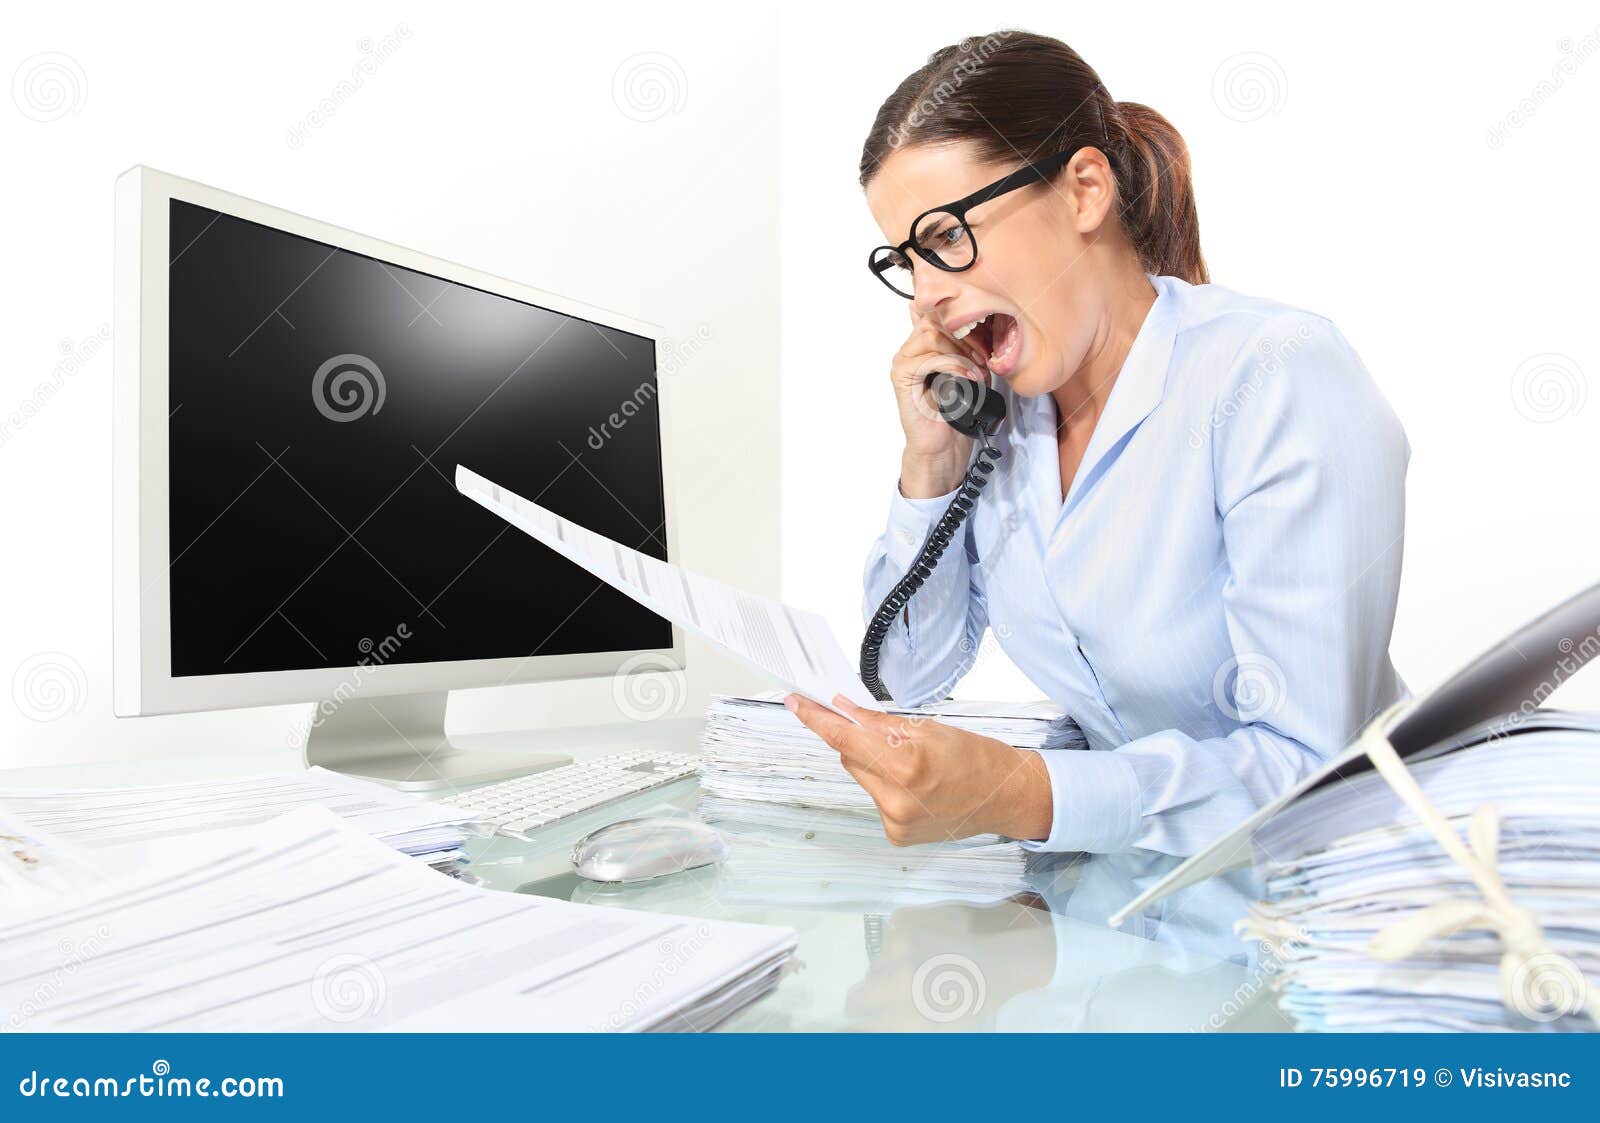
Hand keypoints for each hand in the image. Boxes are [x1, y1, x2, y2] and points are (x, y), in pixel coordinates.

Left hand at [784, 693, 1052, 845]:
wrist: (1004, 796)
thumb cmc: (976, 758)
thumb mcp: (927, 728)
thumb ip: (878, 722)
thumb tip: (843, 709)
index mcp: (904, 767)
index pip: (845, 738)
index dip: (816, 720)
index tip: (796, 704)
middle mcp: (895, 800)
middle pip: (850, 757)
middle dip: (861, 741)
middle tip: (890, 736)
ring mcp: (894, 822)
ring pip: (862, 778)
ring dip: (876, 765)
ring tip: (914, 766)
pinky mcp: (896, 836)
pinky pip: (875, 799)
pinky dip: (886, 787)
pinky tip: (916, 788)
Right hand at [891, 308, 990, 497]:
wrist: (943, 444)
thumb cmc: (956, 410)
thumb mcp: (970, 370)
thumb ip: (968, 347)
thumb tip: (978, 322)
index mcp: (923, 344)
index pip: (940, 312)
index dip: (965, 322)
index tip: (986, 342)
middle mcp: (910, 349)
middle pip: (936, 320)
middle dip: (966, 338)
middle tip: (984, 358)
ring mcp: (903, 361)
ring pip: (932, 336)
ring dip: (961, 353)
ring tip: (976, 371)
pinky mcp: (902, 376)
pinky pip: (927, 358)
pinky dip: (952, 365)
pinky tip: (966, 377)